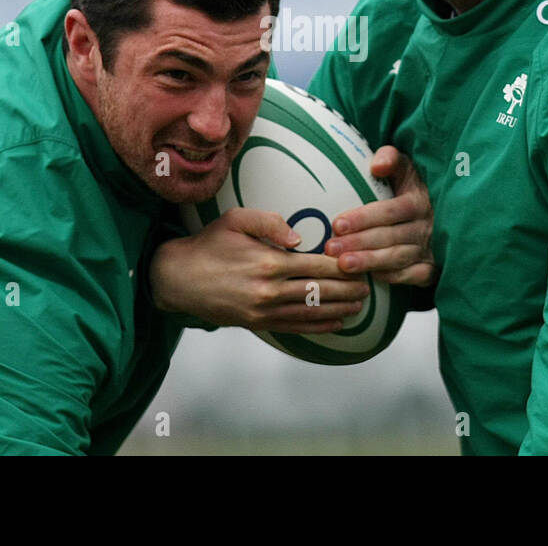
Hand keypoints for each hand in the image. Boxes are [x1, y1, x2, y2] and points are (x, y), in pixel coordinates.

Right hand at [149, 207, 371, 333]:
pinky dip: (320, 326)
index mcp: (268, 262)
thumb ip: (269, 222)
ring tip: (361, 304)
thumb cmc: (209, 244)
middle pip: (321, 291)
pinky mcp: (258, 324)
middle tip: (369, 284)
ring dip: (341, 309)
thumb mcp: (235, 220)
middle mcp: (269, 291)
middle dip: (349, 289)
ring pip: (313, 312)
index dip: (342, 265)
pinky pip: (297, 327)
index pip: (317, 265)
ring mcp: (264, 311)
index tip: (360, 261)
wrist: (178, 279)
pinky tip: (337, 322)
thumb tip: (298, 236)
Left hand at [324, 145, 434, 286]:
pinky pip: (414, 275)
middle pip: (390, 236)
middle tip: (331, 248)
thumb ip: (390, 158)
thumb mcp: (405, 167)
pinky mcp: (433, 267)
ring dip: (370, 262)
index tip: (337, 224)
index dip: (364, 218)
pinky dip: (394, 277)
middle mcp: (426, 225)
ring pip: (398, 257)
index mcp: (418, 200)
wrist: (447, 212)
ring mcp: (431, 248)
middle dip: (359, 243)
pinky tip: (372, 278)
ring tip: (343, 265)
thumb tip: (376, 166)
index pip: (390, 211)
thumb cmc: (413, 187)